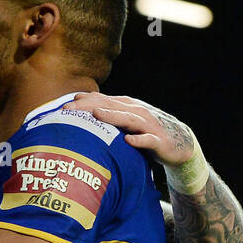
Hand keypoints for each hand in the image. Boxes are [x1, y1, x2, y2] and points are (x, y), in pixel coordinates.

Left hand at [67, 92, 196, 166]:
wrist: (179, 142)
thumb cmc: (145, 131)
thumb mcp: (125, 121)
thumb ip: (105, 112)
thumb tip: (79, 99)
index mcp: (126, 107)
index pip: (102, 101)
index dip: (83, 103)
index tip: (62, 108)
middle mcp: (136, 112)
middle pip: (111, 106)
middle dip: (90, 107)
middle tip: (69, 110)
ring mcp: (148, 125)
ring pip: (129, 119)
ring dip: (113, 116)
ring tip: (96, 115)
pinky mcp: (159, 141)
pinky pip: (148, 140)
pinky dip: (139, 139)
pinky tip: (128, 140)